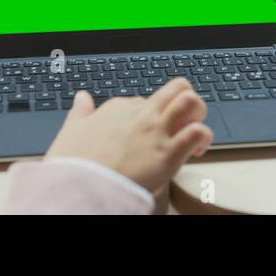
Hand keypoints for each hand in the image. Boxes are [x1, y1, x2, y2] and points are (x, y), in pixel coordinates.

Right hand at [47, 79, 213, 192]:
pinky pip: (198, 132)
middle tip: (182, 122)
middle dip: (185, 100)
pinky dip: (204, 138)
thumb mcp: (71, 130)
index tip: (150, 131)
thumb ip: (80, 112)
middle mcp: (141, 114)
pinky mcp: (169, 152)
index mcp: (119, 108)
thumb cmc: (74, 164)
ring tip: (192, 131)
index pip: (147, 100)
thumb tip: (82, 97)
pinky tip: (196, 151)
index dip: (153, 114)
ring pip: (191, 101)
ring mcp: (156, 131)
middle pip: (176, 88)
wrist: (79, 187)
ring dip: (198, 114)